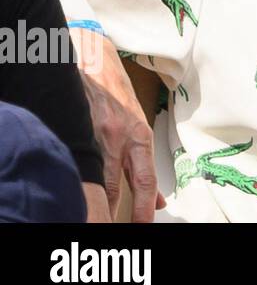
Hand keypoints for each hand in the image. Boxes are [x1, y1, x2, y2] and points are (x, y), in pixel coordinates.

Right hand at [68, 28, 164, 221]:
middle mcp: (117, 136)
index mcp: (138, 134)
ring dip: (93, 202)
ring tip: (94, 218)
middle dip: (113, 213)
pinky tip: (74, 193)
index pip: (143, 180)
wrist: (92, 56)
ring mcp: (93, 134)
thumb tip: (156, 198)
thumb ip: (143, 162)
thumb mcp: (137, 123)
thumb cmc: (116, 91)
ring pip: (91, 180)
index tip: (146, 223)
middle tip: (117, 229)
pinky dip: (76, 181)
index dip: (144, 207)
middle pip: (114, 187)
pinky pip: (75, 163)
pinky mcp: (73, 129)